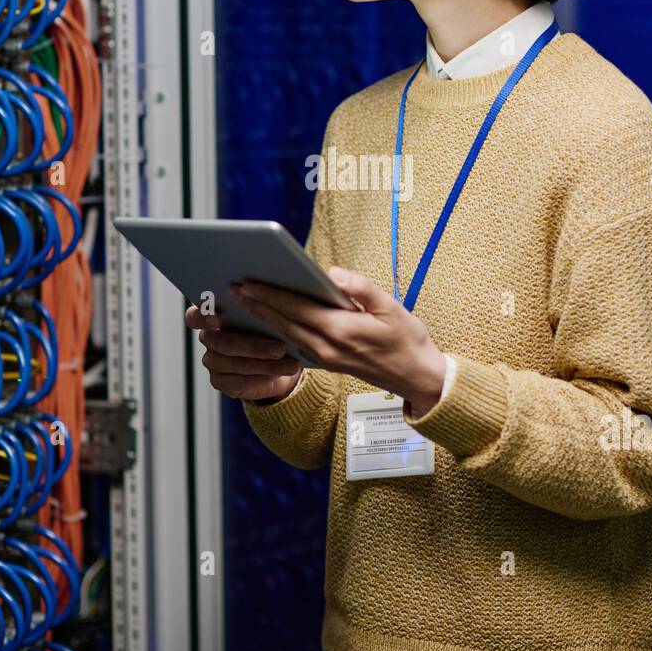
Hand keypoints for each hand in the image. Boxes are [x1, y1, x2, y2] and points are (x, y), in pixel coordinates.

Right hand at [185, 302, 302, 401]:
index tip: (218, 317)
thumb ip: (261, 312)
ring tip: (291, 364)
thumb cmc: (272, 331)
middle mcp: (208, 338)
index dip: (202, 316)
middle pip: (220, 343)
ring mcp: (212, 361)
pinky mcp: (220, 381)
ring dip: (265, 365)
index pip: (194, 316)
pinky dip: (262, 378)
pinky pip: (238, 382)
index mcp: (213, 315)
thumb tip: (272, 306)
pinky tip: (278, 374)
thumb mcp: (269, 319)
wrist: (279, 361)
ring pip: (233, 364)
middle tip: (280, 348)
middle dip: (253, 346)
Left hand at [229, 267, 446, 413]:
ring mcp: (326, 359)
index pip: (296, 308)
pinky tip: (270, 321)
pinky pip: (296, 345)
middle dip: (257, 305)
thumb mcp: (392, 307)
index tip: (248, 282)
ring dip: (264, 318)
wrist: (417, 377)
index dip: (269, 294)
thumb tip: (332, 273)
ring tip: (245, 302)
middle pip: (284, 322)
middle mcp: (327, 348)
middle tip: (234, 288)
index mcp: (341, 330)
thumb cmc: (407, 340)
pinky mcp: (328, 364)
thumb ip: (361, 288)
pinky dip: (279, 331)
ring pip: (286, 335)